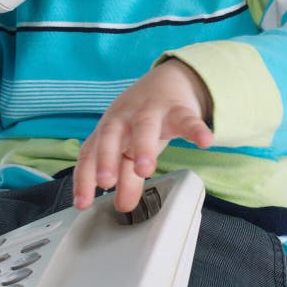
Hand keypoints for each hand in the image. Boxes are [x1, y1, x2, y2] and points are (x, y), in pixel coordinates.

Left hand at [72, 59, 212, 212]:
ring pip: (144, 125)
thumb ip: (125, 177)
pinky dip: (196, 130)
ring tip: (145, 169)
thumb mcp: (130, 147)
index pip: (90, 153)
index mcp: (108, 129)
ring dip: (143, 146)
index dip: (83, 178)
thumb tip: (122, 205)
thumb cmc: (141, 119)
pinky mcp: (178, 109)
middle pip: (111, 134)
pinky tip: (204, 142)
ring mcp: (151, 111)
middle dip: (106, 157)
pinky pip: (187, 119)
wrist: (167, 81)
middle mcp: (125, 118)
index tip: (82, 203)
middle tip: (106, 182)